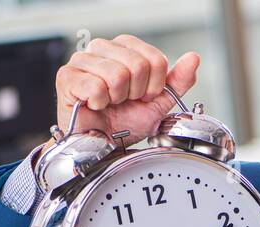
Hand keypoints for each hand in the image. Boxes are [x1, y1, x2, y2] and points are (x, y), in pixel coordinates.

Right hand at [54, 36, 199, 147]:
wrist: (101, 145)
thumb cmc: (122, 123)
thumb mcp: (157, 103)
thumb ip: (177, 81)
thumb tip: (193, 59)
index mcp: (125, 49)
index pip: (155, 59)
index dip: (153, 86)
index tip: (142, 97)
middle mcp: (103, 48)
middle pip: (138, 65)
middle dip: (135, 92)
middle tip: (124, 102)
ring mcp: (82, 60)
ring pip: (117, 74)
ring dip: (116, 98)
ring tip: (109, 103)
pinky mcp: (67, 76)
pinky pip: (95, 87)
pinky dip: (99, 102)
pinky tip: (94, 105)